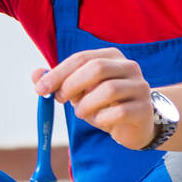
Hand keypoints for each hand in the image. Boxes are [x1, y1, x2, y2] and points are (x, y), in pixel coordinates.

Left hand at [32, 48, 156, 150]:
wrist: (136, 125)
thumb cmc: (104, 105)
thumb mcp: (79, 92)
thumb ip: (59, 82)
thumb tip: (36, 75)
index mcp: (111, 57)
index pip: (81, 58)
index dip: (58, 73)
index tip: (41, 89)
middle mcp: (129, 67)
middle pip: (97, 68)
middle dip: (72, 85)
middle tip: (60, 100)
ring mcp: (139, 87)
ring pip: (109, 90)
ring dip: (86, 104)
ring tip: (81, 113)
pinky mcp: (144, 109)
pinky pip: (119, 112)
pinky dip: (102, 118)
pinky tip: (99, 121)